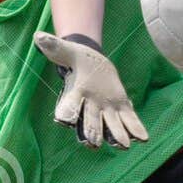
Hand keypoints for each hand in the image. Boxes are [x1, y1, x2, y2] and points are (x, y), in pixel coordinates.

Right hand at [34, 31, 149, 150]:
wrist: (92, 63)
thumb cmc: (77, 58)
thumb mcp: (67, 51)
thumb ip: (55, 47)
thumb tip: (39, 37)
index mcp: (74, 95)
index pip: (67, 108)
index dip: (66, 114)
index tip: (63, 120)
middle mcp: (90, 108)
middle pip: (90, 123)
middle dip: (92, 132)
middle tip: (92, 144)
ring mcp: (106, 110)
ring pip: (111, 126)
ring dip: (116, 136)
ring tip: (123, 145)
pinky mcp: (121, 107)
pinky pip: (128, 121)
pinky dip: (135, 129)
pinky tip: (143, 138)